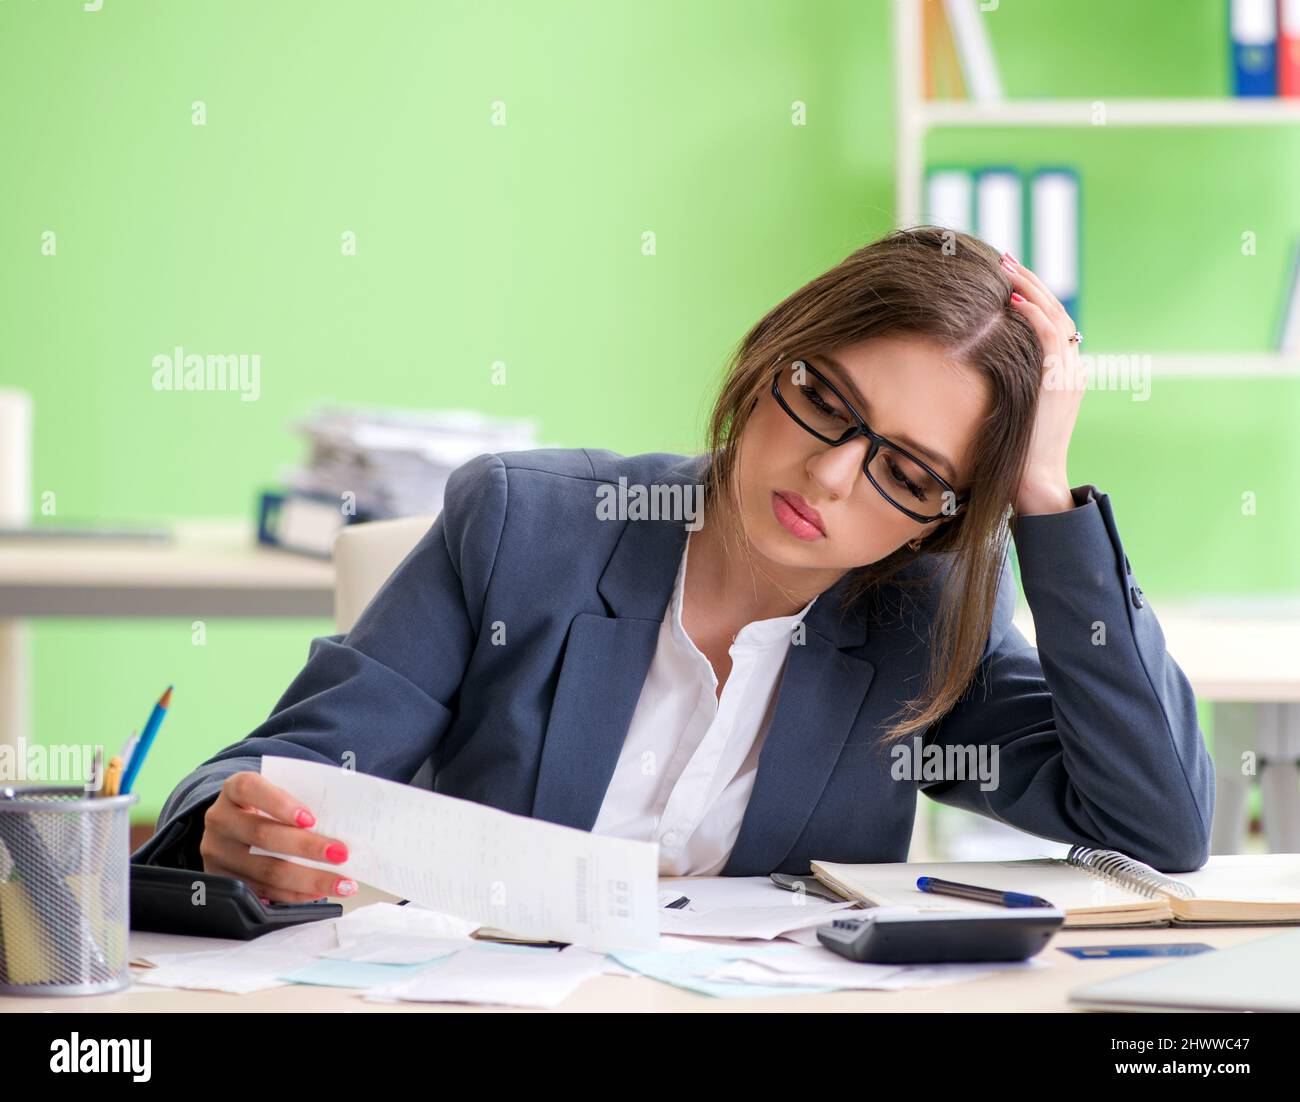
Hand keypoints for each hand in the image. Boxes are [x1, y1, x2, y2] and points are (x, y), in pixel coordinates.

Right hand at [200, 770, 355, 902]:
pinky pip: (263, 892)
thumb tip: (341, 821)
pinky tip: (319, 892)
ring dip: (309, 879)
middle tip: (341, 854)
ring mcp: (217, 853)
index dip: (280, 804)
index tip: (311, 819)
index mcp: (233, 788)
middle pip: (263, 835)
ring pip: (265, 870)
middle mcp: (220, 819)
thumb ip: (300, 799)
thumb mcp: (277, 790)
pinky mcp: (223, 880)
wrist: (235, 821)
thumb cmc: (268, 803)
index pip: (250, 789)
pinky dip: (295, 894)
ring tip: (342, 883)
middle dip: (307, 848)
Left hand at [1003, 251, 1086, 515]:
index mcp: (1063, 373)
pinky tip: (1012, 300)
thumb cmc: (1012, 455)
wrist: (1034, 483)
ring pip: (1056, 316)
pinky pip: (1052, 337)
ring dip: (1031, 288)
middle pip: (1057, 311)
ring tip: (1005, 268)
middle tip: (1003, 259)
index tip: (1005, 278)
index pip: (1052, 323)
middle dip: (1031, 282)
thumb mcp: (1009, 410)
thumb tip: (974, 365)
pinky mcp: (1060, 382)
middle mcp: (1072, 368)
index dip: (1031, 296)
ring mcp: (1069, 374)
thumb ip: (1004, 384)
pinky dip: (1033, 314)